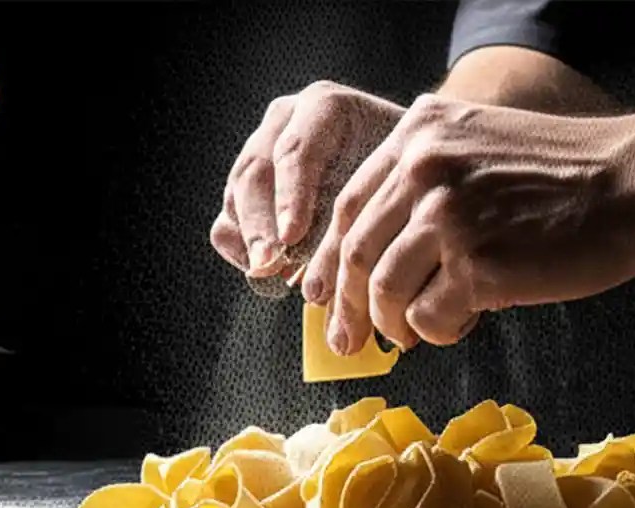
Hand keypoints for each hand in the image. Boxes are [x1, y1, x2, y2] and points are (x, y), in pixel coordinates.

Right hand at [209, 81, 404, 294]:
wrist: (403, 165)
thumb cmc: (407, 172)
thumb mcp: (399, 181)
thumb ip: (371, 211)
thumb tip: (341, 268)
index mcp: (325, 108)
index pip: (297, 149)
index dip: (290, 195)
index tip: (291, 236)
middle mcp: (286, 121)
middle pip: (256, 171)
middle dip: (259, 223)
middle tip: (269, 263)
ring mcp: (262, 152)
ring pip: (236, 195)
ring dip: (248, 239)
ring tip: (267, 273)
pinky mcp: (248, 188)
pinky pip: (228, 218)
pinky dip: (239, 248)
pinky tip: (264, 272)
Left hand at [302, 93, 634, 352]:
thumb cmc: (567, 177)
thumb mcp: (482, 148)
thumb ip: (427, 184)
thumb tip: (379, 258)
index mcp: (420, 132)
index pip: (350, 207)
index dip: (331, 262)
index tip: (327, 297)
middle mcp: (424, 167)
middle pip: (356, 252)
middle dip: (348, 307)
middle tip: (350, 341)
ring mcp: (448, 215)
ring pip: (384, 290)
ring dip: (394, 325)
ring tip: (412, 336)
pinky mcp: (477, 265)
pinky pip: (428, 317)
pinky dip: (436, 332)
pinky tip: (461, 324)